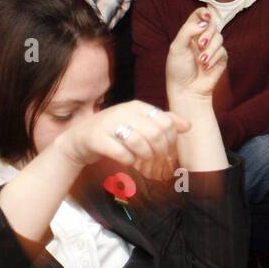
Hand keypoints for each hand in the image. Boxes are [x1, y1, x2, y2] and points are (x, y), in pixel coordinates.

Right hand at [52, 99, 188, 181]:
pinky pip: (121, 153)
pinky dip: (128, 160)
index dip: (171, 139)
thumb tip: (188, 126)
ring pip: (139, 143)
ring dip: (144, 156)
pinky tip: (128, 161)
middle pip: (155, 133)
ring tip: (141, 159)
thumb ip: (163, 122)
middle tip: (155, 157)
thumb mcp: (139, 123)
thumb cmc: (115, 132)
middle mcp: (124, 111)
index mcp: (138, 106)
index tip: (167, 149)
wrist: (80, 139)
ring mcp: (109, 124)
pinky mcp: (96, 138)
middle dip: (159, 150)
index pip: (166, 122)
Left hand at [166, 7, 227, 101]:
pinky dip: (214, 58)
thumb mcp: (177, 48)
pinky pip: (223, 51)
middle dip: (208, 33)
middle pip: (213, 24)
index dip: (204, 13)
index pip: (200, 15)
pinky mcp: (221, 58)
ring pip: (219, 38)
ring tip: (201, 61)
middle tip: (200, 44)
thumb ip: (188, 31)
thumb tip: (204, 22)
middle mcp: (202, 38)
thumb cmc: (178, 70)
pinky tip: (205, 67)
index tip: (207, 17)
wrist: (187, 90)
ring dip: (210, 49)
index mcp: (190, 33)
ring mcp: (212, 48)